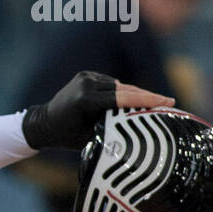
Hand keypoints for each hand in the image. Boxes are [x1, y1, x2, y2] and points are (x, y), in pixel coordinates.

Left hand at [21, 70, 174, 150]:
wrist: (44, 122)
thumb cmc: (67, 135)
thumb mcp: (92, 137)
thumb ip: (113, 128)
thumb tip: (140, 126)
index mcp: (85, 99)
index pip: (122, 99)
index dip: (147, 101)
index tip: (167, 101)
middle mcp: (86, 83)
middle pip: (125, 90)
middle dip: (147, 96)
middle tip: (169, 102)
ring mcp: (86, 76)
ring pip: (120, 86)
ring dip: (134, 95)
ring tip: (153, 105)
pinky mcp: (86, 74)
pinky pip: (111, 84)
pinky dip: (120, 92)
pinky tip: (127, 103)